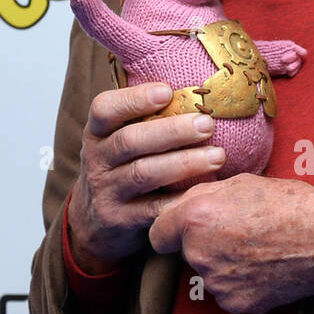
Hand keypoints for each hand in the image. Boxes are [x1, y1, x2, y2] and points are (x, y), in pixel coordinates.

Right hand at [66, 83, 226, 272]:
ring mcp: (107, 191)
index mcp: (98, 133)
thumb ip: (146, 119)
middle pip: (130, 140)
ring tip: (218, 156)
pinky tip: (204, 192)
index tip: (167, 91)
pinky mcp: (120, 220)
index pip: (104, 109)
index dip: (134, 99)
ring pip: (144, 173)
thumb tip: (199, 89)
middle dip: (172, 131)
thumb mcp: (120, 141)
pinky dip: (179, 200)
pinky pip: (153, 209)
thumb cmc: (122, 170)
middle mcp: (97, 159)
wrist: (95, 224)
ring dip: (184, 163)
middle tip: (207, 124)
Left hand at [149, 173, 313, 313]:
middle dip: (204, 244)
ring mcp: (217, 283)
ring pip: (209, 274)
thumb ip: (204, 195)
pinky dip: (242, 283)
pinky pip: (228, 292)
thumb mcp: (243, 182)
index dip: (172, 230)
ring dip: (224, 264)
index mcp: (195, 218)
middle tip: (238, 232)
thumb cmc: (291, 206)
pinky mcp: (236, 303)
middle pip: (186, 253)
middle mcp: (199, 253)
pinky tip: (265, 268)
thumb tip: (183, 203)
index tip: (185, 229)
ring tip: (258, 249)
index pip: (157, 234)